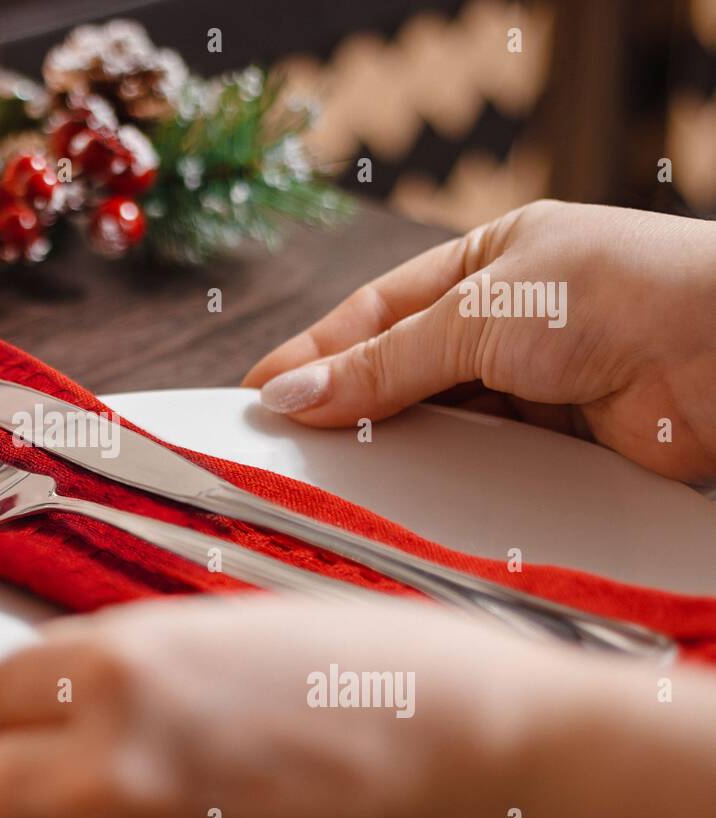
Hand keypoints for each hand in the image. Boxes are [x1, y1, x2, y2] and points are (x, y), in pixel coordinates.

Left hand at [0, 593, 715, 817]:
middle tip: (43, 746)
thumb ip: (136, 655)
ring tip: (154, 785)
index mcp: (126, 666)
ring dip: (77, 816)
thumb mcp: (241, 623)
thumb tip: (69, 681)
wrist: (501, 766)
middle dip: (6, 762)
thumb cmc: (402, 677)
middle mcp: (117, 764)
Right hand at [243, 201, 715, 481]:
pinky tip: (408, 495)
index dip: (316, 352)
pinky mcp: (563, 445)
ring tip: (333, 474)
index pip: (379, 312)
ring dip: (393, 446)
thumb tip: (292, 394)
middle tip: (283, 440)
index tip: (260, 390)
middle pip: (404, 369)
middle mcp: (512, 320)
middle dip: (345, 403)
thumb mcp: (480, 315)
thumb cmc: (619, 294)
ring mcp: (539, 384)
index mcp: (490, 261)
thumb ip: (383, 364)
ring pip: (441, 421)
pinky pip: (484, 464)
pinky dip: (445, 479)